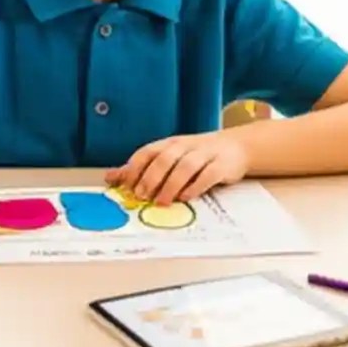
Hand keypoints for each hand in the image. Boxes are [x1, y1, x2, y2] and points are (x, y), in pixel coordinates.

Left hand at [105, 133, 249, 205]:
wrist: (237, 147)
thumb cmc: (198, 155)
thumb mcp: (170, 157)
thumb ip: (143, 168)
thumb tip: (110, 177)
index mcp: (170, 144)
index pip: (148, 152)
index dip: (135, 168)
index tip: (127, 187)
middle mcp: (186, 146)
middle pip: (165, 158)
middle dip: (151, 177)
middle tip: (142, 196)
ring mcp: (205, 154)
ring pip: (186, 166)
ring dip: (171, 185)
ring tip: (162, 202)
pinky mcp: (222, 165)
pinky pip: (208, 175)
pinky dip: (196, 186)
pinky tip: (187, 197)